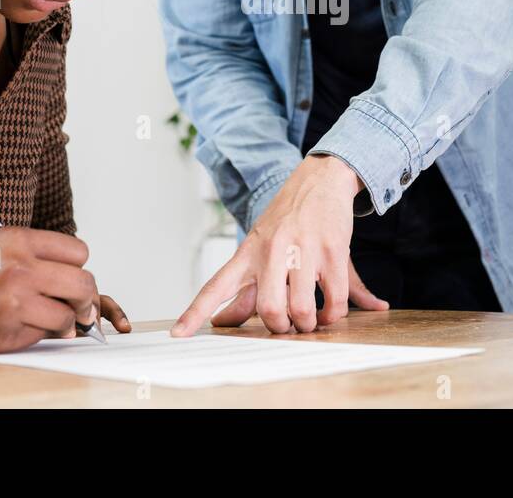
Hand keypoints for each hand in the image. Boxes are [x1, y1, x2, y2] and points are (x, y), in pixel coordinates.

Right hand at [0, 228, 127, 354]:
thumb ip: (29, 253)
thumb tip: (66, 272)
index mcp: (18, 239)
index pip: (78, 253)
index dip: (76, 268)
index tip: (69, 277)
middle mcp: (22, 268)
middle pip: (84, 285)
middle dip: (83, 298)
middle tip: (75, 306)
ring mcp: (15, 302)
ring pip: (68, 316)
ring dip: (61, 321)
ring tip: (41, 318)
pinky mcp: (6, 333)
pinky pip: (40, 337)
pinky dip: (33, 335)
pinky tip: (11, 327)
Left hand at [170, 154, 389, 336]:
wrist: (320, 178)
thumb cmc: (287, 218)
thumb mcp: (259, 246)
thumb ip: (243, 290)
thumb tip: (222, 322)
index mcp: (248, 252)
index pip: (216, 286)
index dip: (195, 312)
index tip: (178, 334)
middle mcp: (272, 251)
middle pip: (269, 309)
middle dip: (281, 327)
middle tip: (288, 324)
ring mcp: (304, 249)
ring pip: (302, 308)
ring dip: (308, 323)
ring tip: (311, 318)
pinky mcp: (332, 250)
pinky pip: (334, 299)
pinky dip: (333, 314)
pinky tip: (330, 311)